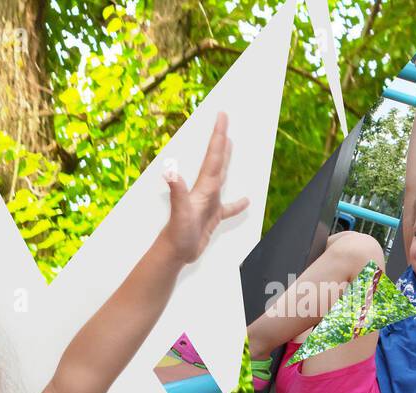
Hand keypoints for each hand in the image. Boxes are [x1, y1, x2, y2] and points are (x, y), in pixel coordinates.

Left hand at [159, 113, 248, 263]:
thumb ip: (177, 191)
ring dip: (226, 162)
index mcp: (203, 186)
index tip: (221, 116)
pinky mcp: (212, 218)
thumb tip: (170, 172)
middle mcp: (205, 191)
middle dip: (221, 141)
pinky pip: (228, 208)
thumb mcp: (180, 211)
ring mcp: (209, 203)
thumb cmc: (177, 233)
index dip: (218, 136)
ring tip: (230, 147)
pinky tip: (245, 201)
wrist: (174, 253)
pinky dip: (237, 204)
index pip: (212, 156)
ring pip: (221, 178)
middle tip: (224, 123)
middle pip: (216, 160)